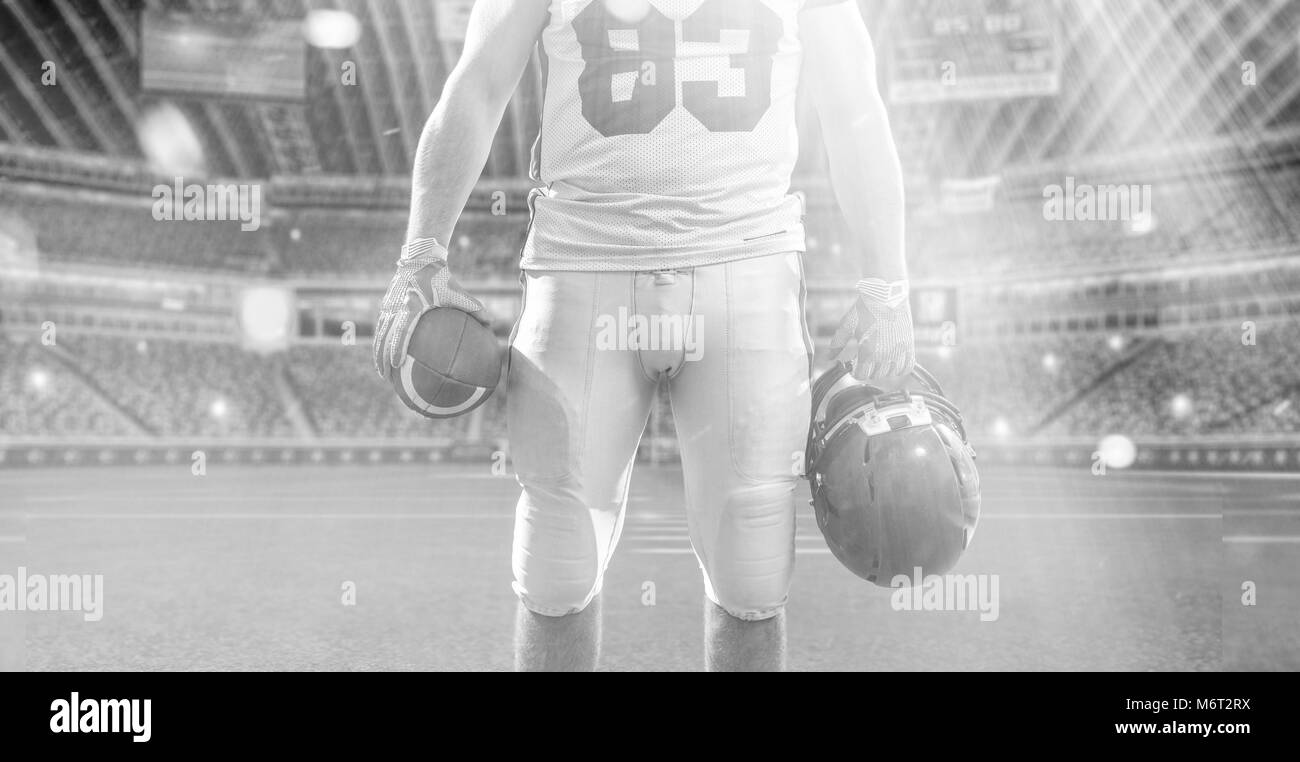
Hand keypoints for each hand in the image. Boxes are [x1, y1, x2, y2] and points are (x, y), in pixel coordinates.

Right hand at [372, 238, 487, 379]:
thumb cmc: (441, 277)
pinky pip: (382, 328)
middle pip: (385, 336)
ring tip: (382, 373)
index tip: (397, 363)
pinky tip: (385, 356)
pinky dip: (382, 342)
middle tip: (385, 377)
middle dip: (382, 358)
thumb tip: (492, 324)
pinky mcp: (387, 305)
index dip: (397, 347)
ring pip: (380, 334)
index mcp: (412, 304)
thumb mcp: (457, 292)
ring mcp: (389, 306)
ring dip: (378, 353)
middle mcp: (396, 306)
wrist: (420, 258)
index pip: (401, 329)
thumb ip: (474, 308)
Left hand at [829, 278, 915, 381]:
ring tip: (879, 359)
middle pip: (876, 376)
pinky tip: (893, 360)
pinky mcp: (909, 345)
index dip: (855, 371)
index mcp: (868, 351)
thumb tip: (828, 358)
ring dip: (884, 369)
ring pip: (892, 373)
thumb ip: (837, 344)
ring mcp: (899, 351)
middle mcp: (885, 354)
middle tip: (866, 358)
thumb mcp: (847, 325)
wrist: (886, 294)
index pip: (861, 375)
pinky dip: (900, 367)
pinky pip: (908, 367)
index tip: (855, 363)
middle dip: (869, 369)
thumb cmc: (864, 308)